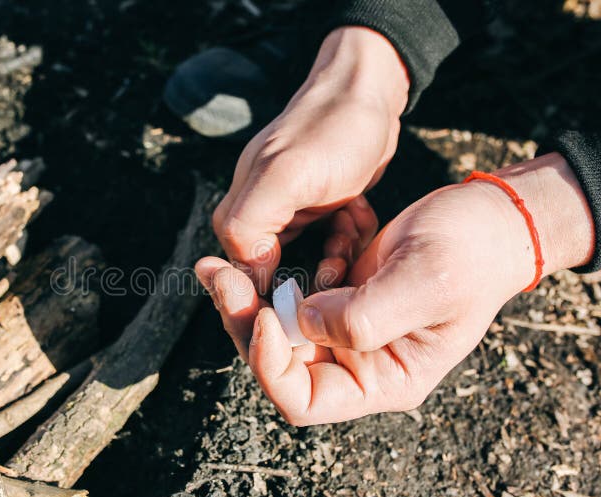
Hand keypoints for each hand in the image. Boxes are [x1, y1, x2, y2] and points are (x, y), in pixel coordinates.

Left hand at [200, 153, 593, 424]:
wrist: (487, 222)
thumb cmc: (471, 255)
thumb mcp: (427, 283)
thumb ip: (365, 316)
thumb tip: (299, 321)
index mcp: (383, 380)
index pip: (304, 401)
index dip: (271, 366)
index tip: (262, 314)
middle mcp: (358, 364)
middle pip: (277, 363)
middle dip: (242, 322)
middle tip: (217, 273)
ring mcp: (344, 331)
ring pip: (273, 329)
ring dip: (245, 297)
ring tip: (218, 263)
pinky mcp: (337, 297)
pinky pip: (287, 297)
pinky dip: (272, 275)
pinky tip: (260, 252)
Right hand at [212, 26, 408, 293]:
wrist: (368, 92)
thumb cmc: (333, 128)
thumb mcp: (287, 174)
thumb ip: (251, 220)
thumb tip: (245, 269)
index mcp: (241, 206)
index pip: (239, 270)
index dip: (268, 288)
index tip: (305, 293)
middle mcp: (258, 210)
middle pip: (271, 270)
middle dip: (308, 274)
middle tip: (337, 262)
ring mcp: (286, 209)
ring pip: (302, 261)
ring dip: (332, 257)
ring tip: (350, 230)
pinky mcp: (313, 208)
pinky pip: (324, 244)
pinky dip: (345, 240)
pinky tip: (358, 217)